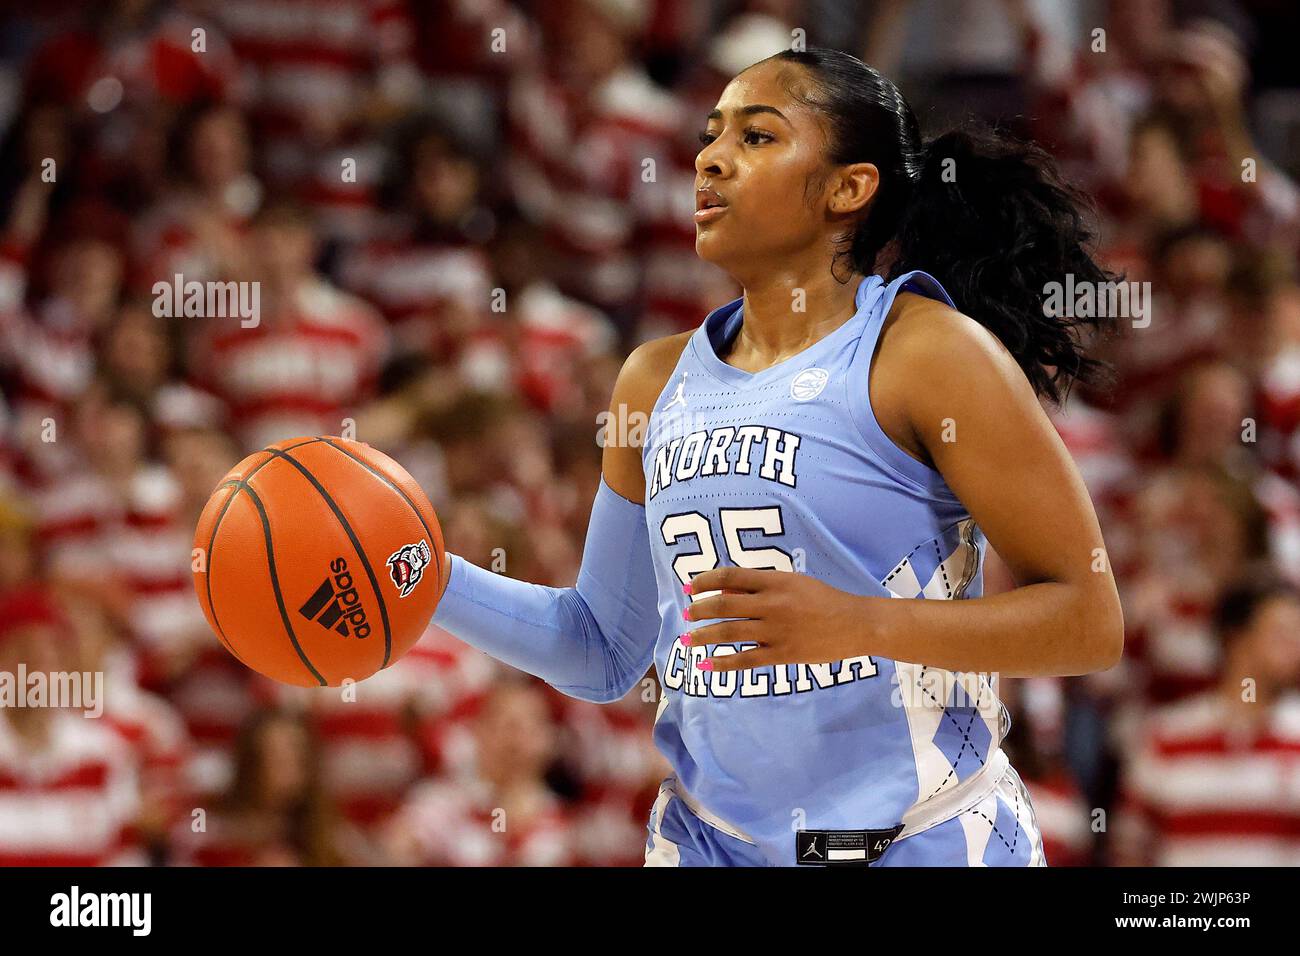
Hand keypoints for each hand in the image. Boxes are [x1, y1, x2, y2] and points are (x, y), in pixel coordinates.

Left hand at [680, 566, 886, 670]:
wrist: (856, 624)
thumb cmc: (824, 599)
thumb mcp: (793, 583)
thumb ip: (760, 586)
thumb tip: (723, 594)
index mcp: (775, 580)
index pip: (730, 576)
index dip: (705, 581)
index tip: (690, 587)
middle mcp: (772, 603)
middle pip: (723, 605)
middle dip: (698, 610)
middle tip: (686, 614)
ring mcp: (776, 630)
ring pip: (729, 632)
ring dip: (703, 636)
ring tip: (687, 640)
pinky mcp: (782, 654)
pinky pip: (746, 659)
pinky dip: (723, 662)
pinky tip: (707, 664)